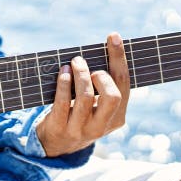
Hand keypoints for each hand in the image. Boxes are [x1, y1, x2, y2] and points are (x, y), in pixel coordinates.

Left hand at [36, 33, 129, 156]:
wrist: (55, 144)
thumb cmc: (78, 114)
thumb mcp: (96, 107)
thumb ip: (101, 86)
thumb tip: (101, 50)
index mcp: (117, 118)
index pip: (124, 85)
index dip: (119, 59)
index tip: (113, 37)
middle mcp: (102, 126)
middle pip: (112, 96)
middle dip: (102, 75)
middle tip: (88, 65)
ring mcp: (81, 130)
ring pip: (86, 97)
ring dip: (80, 74)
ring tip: (74, 62)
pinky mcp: (60, 128)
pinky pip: (63, 103)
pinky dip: (63, 83)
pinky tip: (63, 71)